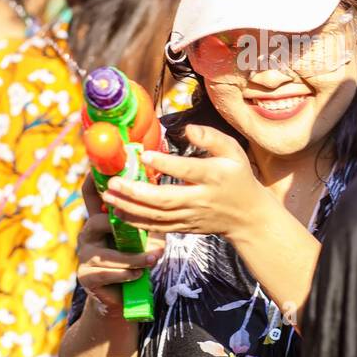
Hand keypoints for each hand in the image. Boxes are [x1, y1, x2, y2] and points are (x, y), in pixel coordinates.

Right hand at [75, 174, 162, 314]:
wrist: (121, 300)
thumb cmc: (134, 262)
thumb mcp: (143, 240)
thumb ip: (148, 223)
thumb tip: (164, 205)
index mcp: (100, 220)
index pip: (91, 195)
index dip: (92, 179)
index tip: (99, 166)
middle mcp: (88, 234)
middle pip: (99, 221)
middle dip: (124, 227)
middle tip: (148, 234)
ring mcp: (85, 255)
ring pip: (108, 252)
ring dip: (134, 257)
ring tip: (154, 259)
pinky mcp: (86, 275)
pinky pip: (107, 272)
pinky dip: (126, 273)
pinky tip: (138, 274)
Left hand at [98, 124, 271, 239]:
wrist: (248, 217)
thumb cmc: (238, 178)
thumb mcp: (234, 152)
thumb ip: (212, 138)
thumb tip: (187, 129)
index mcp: (214, 176)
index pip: (188, 170)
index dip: (166, 163)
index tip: (144, 154)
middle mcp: (201, 199)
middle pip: (165, 199)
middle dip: (137, 192)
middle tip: (114, 181)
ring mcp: (191, 217)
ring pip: (157, 216)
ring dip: (130, 207)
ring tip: (108, 195)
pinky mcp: (185, 228)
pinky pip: (157, 227)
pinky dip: (137, 221)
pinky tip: (119, 212)